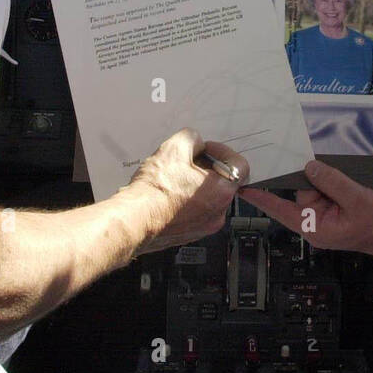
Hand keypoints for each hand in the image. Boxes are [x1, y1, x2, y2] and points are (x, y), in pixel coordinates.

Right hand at [123, 129, 248, 253]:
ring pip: (208, 197)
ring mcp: (204, 226)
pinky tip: (168, 193)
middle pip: (223, 181)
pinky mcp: (189, 234)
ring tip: (173, 177)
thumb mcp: (175, 147)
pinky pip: (195, 211)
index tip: (206, 148)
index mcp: (222, 191)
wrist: (133, 219)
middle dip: (206, 167)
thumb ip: (193, 138)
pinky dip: (186, 201)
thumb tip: (195, 142)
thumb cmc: (154, 190)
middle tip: (186, 160)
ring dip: (195, 184)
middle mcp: (218, 212)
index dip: (222, 151)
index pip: (239, 165)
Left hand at [239, 161, 372, 255]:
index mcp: (314, 227)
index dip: (262, 198)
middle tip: (313, 166)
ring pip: (312, 187)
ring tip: (343, 181)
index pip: (281, 210)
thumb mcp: (356, 200)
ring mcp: (322, 214)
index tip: (243, 187)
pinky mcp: (330, 206)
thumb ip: (332, 182)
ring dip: (324, 179)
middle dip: (308, 178)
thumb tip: (310, 167)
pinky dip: (329, 181)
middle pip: (298, 192)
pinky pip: (323, 188)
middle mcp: (313, 221)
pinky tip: (342, 182)